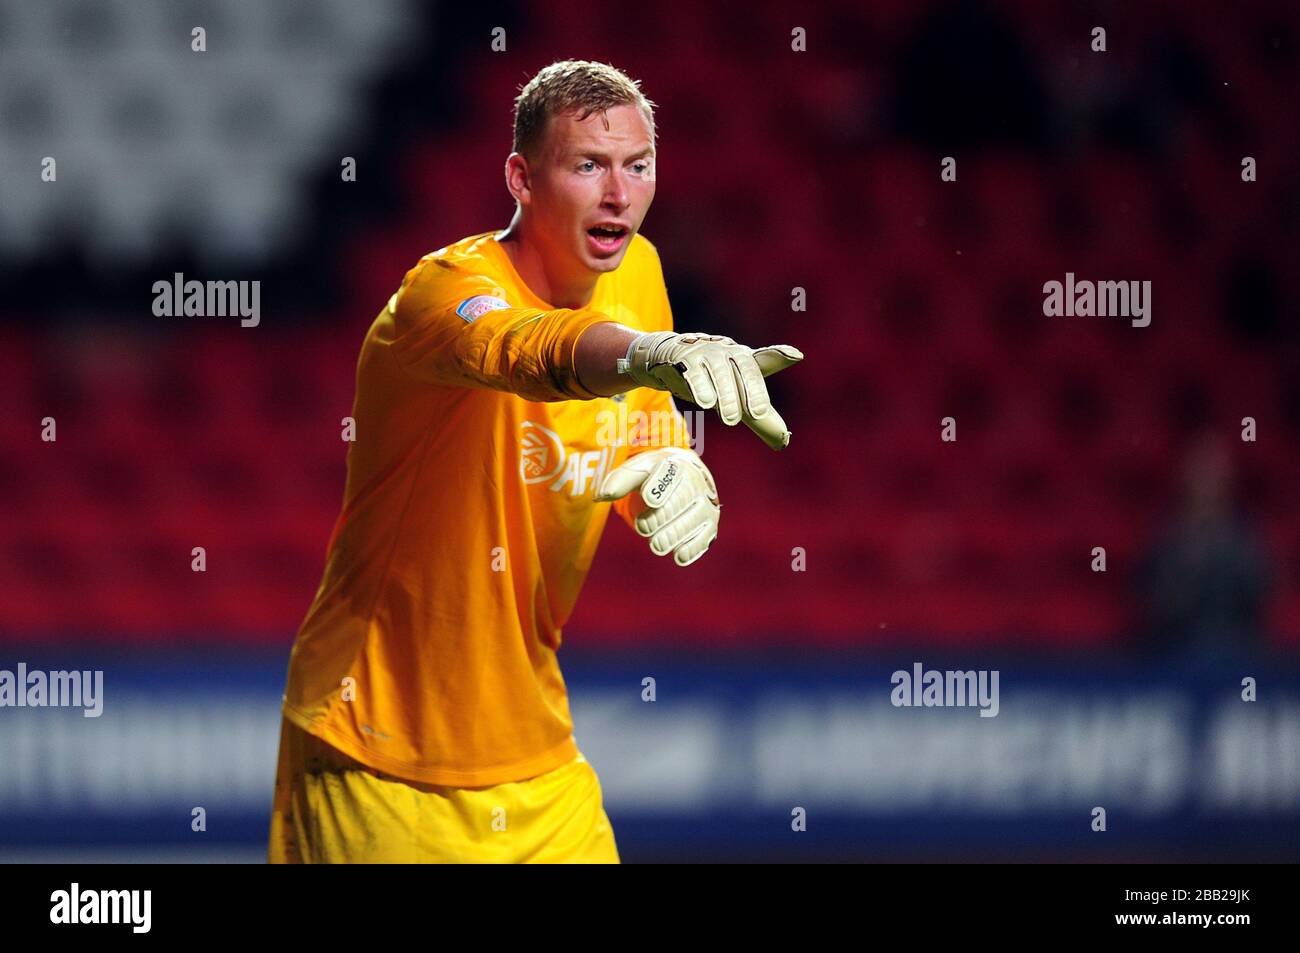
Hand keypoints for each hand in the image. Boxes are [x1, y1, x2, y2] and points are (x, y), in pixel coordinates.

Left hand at [594, 448, 719, 566]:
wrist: (687, 479)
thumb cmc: (655, 476)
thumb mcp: (638, 472)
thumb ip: (620, 481)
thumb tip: (602, 495)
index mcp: (677, 466)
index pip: (668, 475)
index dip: (659, 487)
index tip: (648, 498)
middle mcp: (696, 485)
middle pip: (681, 501)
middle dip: (662, 517)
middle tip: (643, 528)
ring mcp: (705, 507)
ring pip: (693, 521)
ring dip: (674, 535)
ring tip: (656, 546)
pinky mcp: (709, 526)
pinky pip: (704, 538)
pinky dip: (692, 548)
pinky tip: (679, 556)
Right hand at [617, 331, 802, 449]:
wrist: (666, 361)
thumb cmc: (710, 379)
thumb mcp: (735, 397)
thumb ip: (758, 418)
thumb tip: (783, 442)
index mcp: (744, 359)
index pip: (764, 359)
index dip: (779, 356)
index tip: (796, 355)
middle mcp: (728, 351)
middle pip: (745, 368)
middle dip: (753, 392)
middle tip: (757, 416)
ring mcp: (706, 351)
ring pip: (720, 371)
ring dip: (727, 395)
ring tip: (731, 420)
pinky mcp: (683, 356)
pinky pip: (694, 371)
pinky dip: (700, 386)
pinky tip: (705, 403)